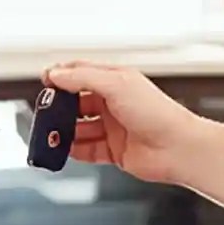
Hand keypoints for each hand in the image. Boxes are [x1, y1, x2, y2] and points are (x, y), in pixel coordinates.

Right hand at [43, 61, 207, 183]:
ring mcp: (113, 127)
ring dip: (63, 131)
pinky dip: (73, 151)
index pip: (80, 73)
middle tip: (45, 112)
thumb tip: (56, 74)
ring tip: (51, 134)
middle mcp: (113, 103)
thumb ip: (83, 77)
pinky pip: (87, 150)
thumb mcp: (116, 84)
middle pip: (76, 102)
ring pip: (79, 128)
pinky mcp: (114, 150)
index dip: (61, 76)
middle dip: (58, 107)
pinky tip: (65, 150)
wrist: (179, 148)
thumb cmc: (158, 113)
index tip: (44, 82)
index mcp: (115, 81)